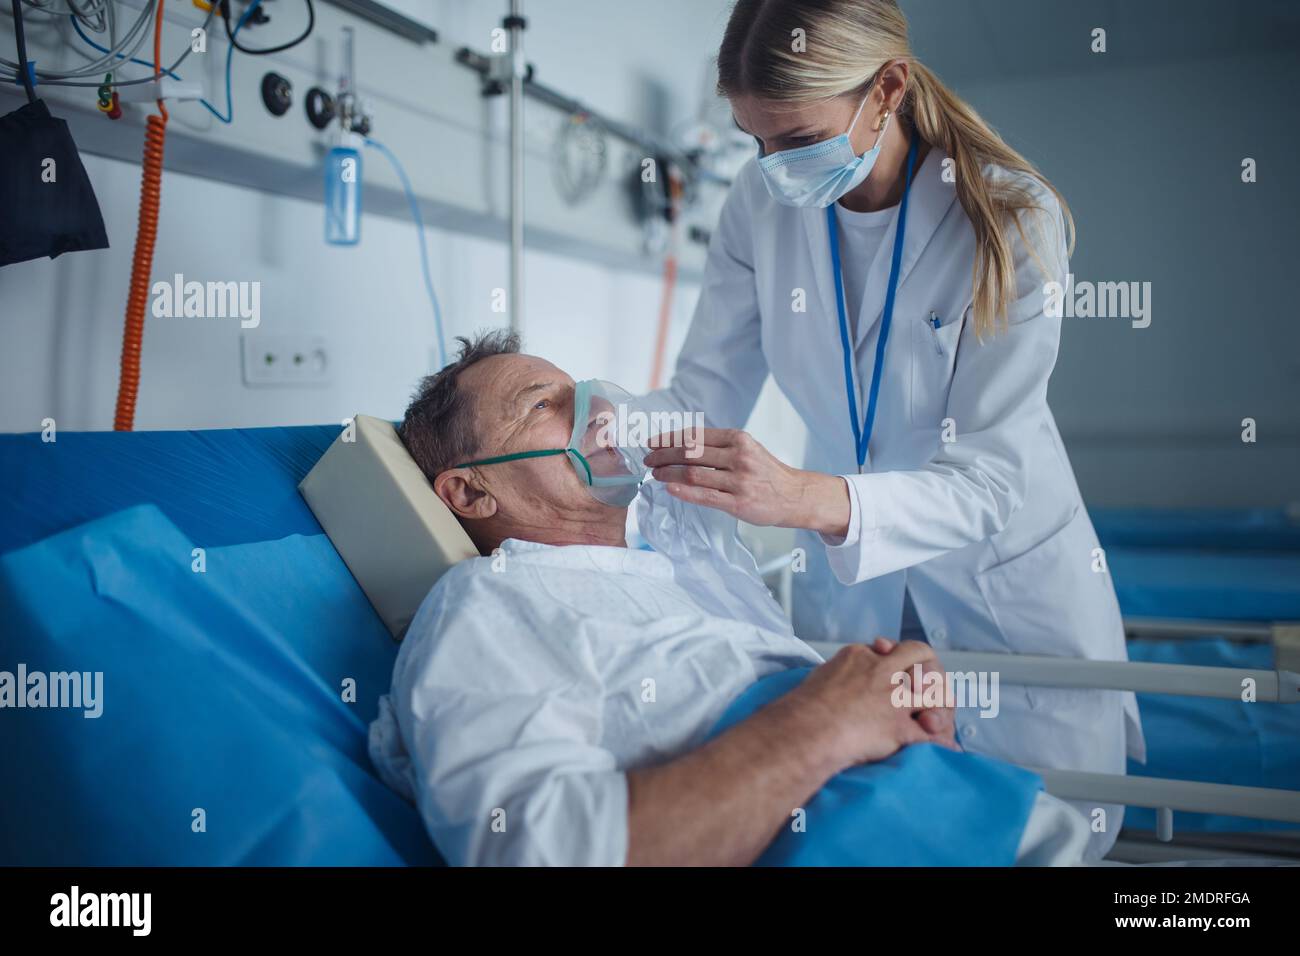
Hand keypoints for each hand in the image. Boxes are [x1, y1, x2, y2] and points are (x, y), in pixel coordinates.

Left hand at [643, 428, 849, 536]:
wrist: (795, 495)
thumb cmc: (767, 473)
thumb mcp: (747, 449)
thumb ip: (719, 446)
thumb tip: (681, 445)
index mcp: (738, 439)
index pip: (695, 435)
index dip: (669, 438)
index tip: (652, 442)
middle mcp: (739, 457)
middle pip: (690, 453)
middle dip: (663, 455)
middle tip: (648, 459)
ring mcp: (739, 481)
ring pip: (692, 474)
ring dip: (668, 473)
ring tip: (656, 474)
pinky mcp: (738, 503)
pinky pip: (704, 496)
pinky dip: (683, 492)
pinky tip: (669, 489)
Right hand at [787, 640, 958, 772]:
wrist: (804, 730)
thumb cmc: (800, 708)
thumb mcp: (820, 675)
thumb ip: (839, 673)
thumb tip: (840, 680)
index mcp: (860, 655)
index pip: (890, 649)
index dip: (896, 659)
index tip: (896, 666)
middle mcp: (882, 671)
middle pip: (920, 656)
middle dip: (929, 670)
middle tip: (927, 686)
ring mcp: (894, 699)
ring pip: (934, 693)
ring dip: (939, 706)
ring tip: (937, 718)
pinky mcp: (899, 727)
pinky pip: (930, 736)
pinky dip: (941, 744)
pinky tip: (948, 750)